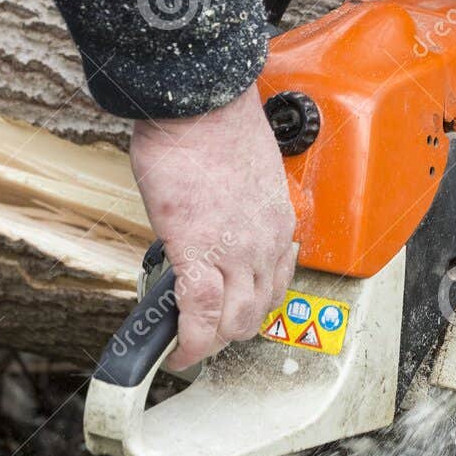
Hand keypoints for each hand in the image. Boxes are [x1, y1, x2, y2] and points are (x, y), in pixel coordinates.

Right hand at [129, 86, 297, 369]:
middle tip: (207, 335)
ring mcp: (236, 251)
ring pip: (233, 320)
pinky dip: (189, 341)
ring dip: (211, 342)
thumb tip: (210, 221)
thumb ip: (235, 206)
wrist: (201, 104)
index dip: (254, 304)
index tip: (235, 310)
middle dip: (231, 331)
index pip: (277, 281)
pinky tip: (178, 351)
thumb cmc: (213, 126)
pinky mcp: (198, 252)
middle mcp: (265, 242)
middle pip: (258, 310)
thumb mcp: (243, 174)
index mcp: (277, 221)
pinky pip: (199, 314)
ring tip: (190, 347)